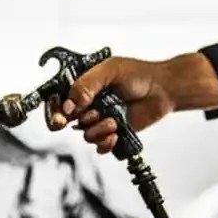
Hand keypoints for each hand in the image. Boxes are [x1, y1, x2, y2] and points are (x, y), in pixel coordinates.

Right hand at [45, 52, 217, 153]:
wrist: (162, 90)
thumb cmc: (138, 75)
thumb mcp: (109, 71)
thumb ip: (87, 85)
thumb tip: (69, 104)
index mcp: (82, 86)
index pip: (58, 101)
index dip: (55, 111)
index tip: (61, 118)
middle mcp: (88, 104)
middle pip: (68, 122)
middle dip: (82, 120)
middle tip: (95, 115)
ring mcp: (99, 119)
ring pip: (85, 135)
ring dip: (98, 131)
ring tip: (114, 121)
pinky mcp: (112, 133)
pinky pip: (100, 146)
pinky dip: (106, 143)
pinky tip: (115, 135)